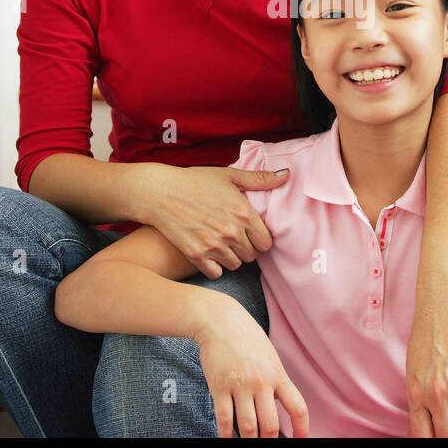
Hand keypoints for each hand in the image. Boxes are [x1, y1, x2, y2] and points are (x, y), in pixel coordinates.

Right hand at [134, 164, 285, 278]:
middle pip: (251, 256)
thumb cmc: (195, 181)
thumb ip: (260, 179)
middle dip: (245, 248)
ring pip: (235, 265)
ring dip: (230, 257)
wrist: (160, 192)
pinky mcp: (196, 255)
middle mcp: (231, 232)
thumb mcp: (229, 176)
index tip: (250, 233)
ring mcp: (213, 245)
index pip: (266, 242)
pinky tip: (208, 252)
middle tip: (233, 236)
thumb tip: (287, 174)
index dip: (259, 238)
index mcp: (243, 213)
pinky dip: (213, 266)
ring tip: (219, 242)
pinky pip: (216, 273)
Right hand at [195, 302, 308, 437]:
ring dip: (249, 441)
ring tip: (249, 443)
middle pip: (270, 425)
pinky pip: (224, 419)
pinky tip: (228, 439)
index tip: (300, 439)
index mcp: (278, 374)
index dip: (302, 428)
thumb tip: (279, 405)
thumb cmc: (247, 337)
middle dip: (269, 442)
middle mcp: (261, 382)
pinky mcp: (219, 387)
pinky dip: (226, 435)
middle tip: (267, 444)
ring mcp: (240, 385)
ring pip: (248, 427)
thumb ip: (276, 380)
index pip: (297, 407)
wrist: (220, 320)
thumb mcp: (270, 356)